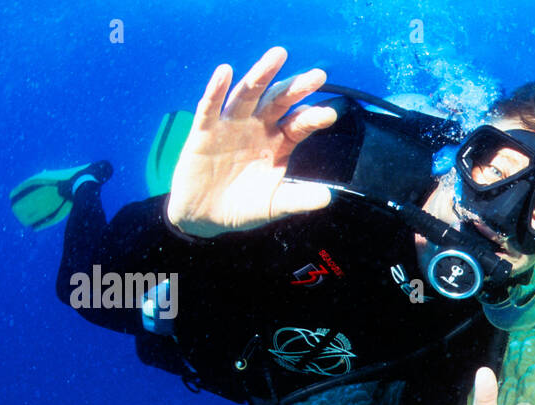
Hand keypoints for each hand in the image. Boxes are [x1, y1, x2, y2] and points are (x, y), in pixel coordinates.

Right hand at [166, 47, 338, 236]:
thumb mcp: (272, 205)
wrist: (205, 217)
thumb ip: (296, 199)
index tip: (330, 114)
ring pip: (247, 94)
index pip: (298, 124)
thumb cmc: (242, 206)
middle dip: (296, 87)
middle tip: (317, 75)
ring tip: (278, 56)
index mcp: (277, 143)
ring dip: (261, 74)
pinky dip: (216, 90)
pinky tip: (225, 72)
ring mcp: (230, 126)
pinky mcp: (203, 131)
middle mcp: (257, 128)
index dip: (312, 117)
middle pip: (278, 101)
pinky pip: (210, 107)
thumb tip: (327, 198)